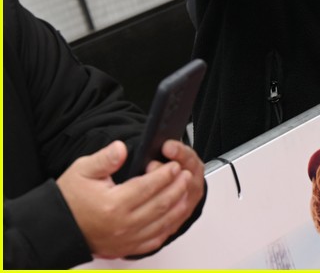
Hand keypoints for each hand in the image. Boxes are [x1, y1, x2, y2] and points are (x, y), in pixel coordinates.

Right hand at [56, 140, 197, 258]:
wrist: (56, 227)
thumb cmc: (68, 200)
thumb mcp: (82, 170)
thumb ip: (106, 158)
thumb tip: (121, 147)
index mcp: (113, 204)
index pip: (149, 186)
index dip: (165, 174)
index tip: (174, 165)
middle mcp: (122, 225)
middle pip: (161, 204)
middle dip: (177, 187)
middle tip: (185, 175)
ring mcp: (125, 240)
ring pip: (163, 223)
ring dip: (178, 206)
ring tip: (184, 191)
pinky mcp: (125, 249)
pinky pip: (154, 240)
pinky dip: (168, 227)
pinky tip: (173, 216)